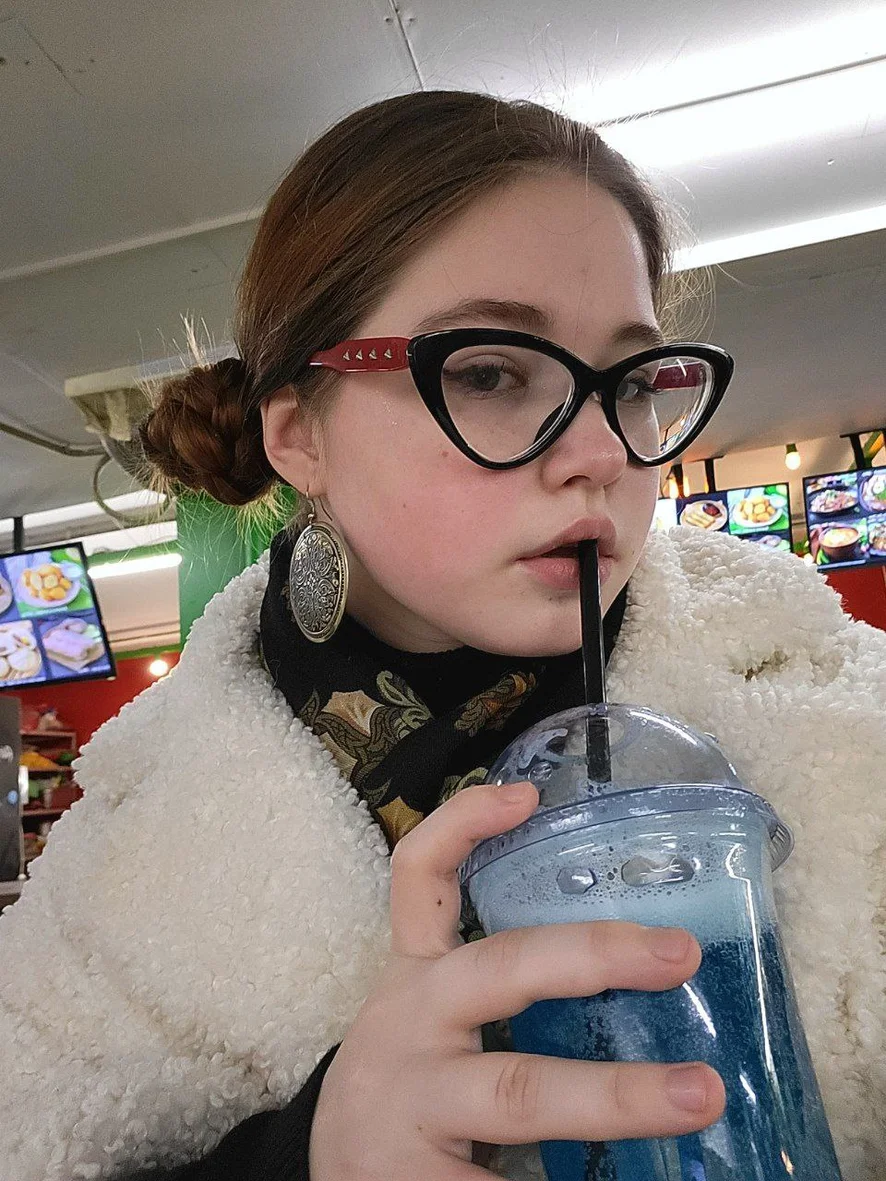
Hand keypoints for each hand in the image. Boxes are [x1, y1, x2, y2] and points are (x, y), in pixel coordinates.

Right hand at [309, 782, 724, 1178]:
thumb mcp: (432, 1024)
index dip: (462, 825)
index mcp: (417, 980)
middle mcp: (408, 1026)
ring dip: (614, 1095)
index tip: (528, 796)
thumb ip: (502, 996)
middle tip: (679, 952)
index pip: (418, 879)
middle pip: (499, 970)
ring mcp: (411, 1105)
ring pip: (517, 1092)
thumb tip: (638, 977)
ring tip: (697, 1095)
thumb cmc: (409, 1090)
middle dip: (594, 955)